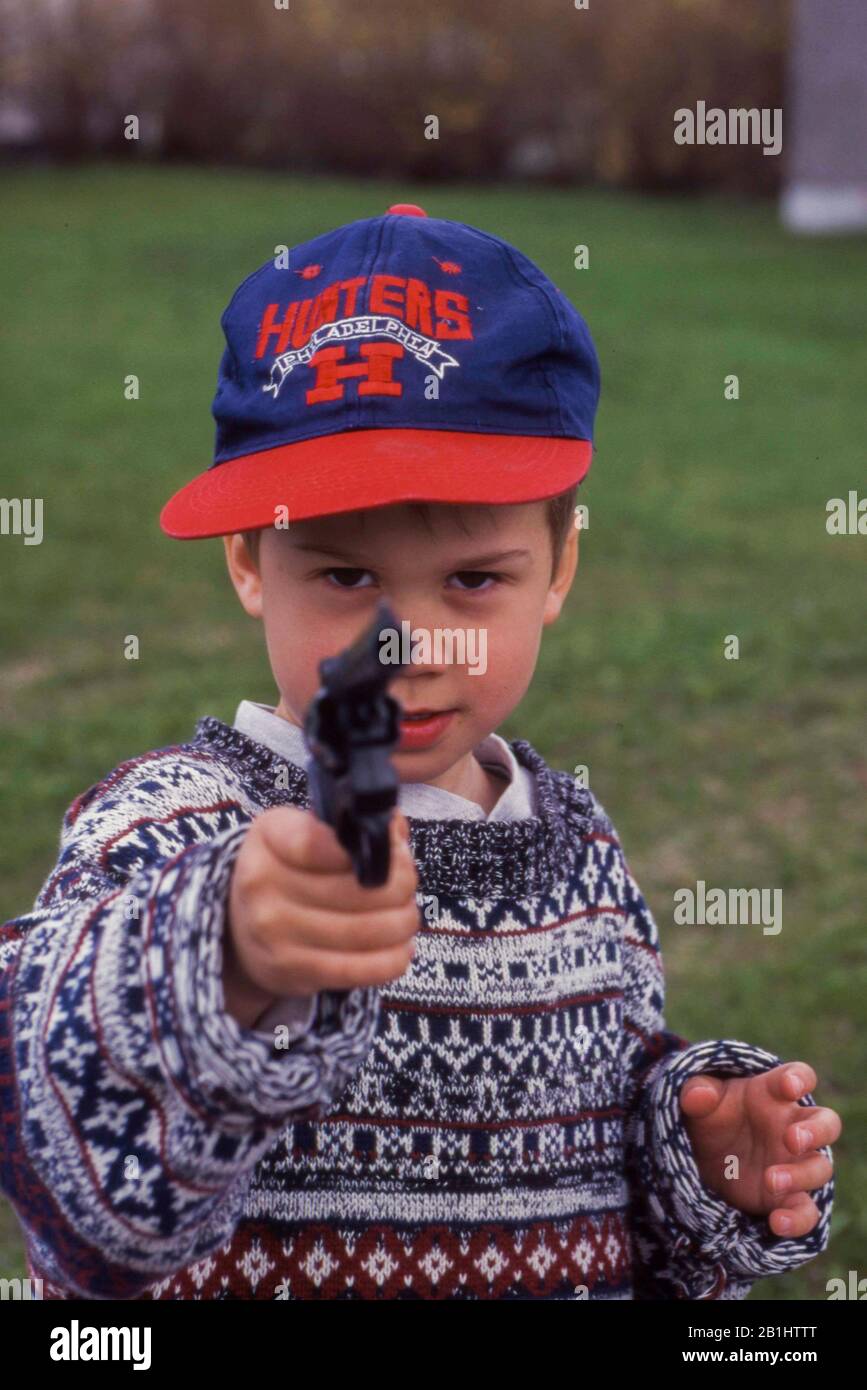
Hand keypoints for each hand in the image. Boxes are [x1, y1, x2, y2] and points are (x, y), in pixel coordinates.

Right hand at [224, 806, 419, 1028]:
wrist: (237, 925)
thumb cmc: (285, 869)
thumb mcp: (304, 831)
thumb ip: (352, 827)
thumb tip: (396, 827)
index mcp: (269, 837)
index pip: (324, 841)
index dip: (371, 847)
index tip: (393, 849)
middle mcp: (263, 884)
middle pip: (358, 889)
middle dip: (401, 885)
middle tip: (408, 883)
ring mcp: (275, 931)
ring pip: (366, 930)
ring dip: (402, 922)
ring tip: (406, 915)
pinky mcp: (291, 970)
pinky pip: (358, 970)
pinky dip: (392, 960)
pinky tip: (401, 948)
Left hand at [679, 1061, 840, 1236]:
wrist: (702, 1158)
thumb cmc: (710, 1118)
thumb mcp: (698, 1101)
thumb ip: (697, 1093)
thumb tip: (698, 1095)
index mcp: (772, 1094)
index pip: (799, 1076)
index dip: (800, 1079)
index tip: (789, 1087)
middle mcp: (791, 1127)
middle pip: (826, 1123)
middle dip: (816, 1131)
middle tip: (791, 1139)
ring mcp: (794, 1163)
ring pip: (820, 1167)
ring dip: (801, 1175)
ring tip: (771, 1180)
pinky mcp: (787, 1198)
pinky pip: (807, 1211)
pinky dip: (798, 1219)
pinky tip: (776, 1222)